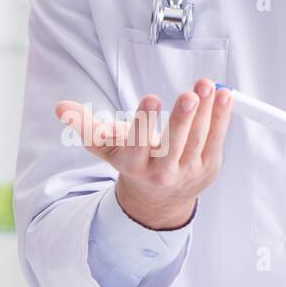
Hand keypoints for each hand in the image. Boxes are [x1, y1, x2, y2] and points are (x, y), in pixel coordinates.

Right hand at [55, 78, 232, 230]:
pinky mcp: (208, 166)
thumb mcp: (105, 149)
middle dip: (182, 118)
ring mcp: (187, 171)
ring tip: (208, 86)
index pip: (138, 145)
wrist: (158, 200)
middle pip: (174, 144)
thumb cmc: (131, 162)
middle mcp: (161, 172)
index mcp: (134, 165)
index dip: (145, 122)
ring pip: (198, 139)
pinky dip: (221, 117)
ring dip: (206, 111)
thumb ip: (86, 126)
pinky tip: (223, 97)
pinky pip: (216, 140)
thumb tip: (61, 109)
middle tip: (190, 94)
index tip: (151, 100)